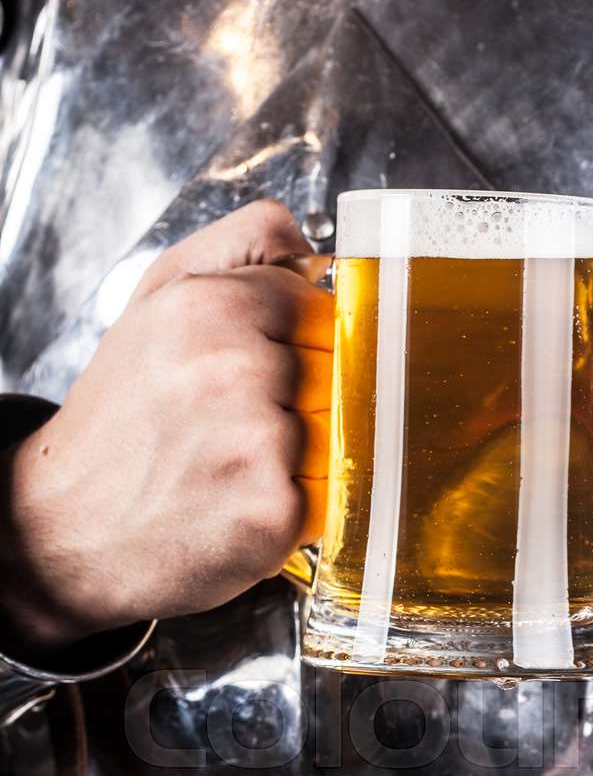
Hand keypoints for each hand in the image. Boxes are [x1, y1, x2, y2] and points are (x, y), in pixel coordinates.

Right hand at [0, 200, 332, 654]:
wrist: (68, 528)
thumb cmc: (122, 419)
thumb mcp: (160, 299)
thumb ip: (244, 247)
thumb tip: (318, 250)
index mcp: (210, 305)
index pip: (319, 306)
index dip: (293, 344)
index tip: (251, 371)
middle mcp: (236, 367)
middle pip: (339, 371)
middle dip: (302, 400)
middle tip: (233, 425)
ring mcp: (259, 442)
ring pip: (341, 432)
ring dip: (304, 455)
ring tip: (235, 465)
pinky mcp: (274, 511)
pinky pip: (332, 495)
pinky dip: (298, 507)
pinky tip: (241, 504)